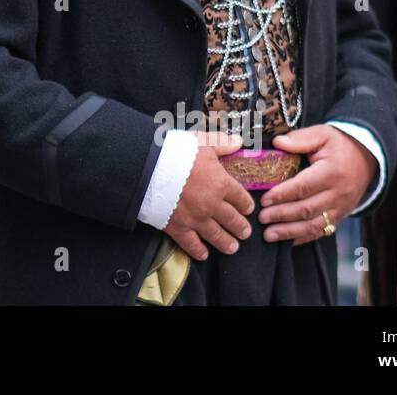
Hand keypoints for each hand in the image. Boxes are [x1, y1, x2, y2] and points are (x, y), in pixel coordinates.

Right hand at [163, 132, 253, 261]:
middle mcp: (212, 205)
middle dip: (241, 228)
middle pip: (233, 220)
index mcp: (221, 184)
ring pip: (217, 236)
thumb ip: (222, 144)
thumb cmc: (176, 152)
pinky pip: (192, 244)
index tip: (248, 210)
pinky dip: (199, 251)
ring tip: (233, 247)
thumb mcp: (202, 142)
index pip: (241, 198)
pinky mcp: (178, 228)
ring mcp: (196, 219)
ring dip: (227, 243)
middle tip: (245, 233)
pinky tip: (204, 254)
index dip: (246, 205)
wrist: (149, 168)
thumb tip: (238, 142)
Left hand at [259, 124, 376, 244]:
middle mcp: (338, 193)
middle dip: (282, 216)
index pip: (304, 186)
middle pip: (307, 209)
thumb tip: (277, 142)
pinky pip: (323, 231)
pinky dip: (304, 238)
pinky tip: (288, 241)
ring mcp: (341, 208)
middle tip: (261, 218)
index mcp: (332, 172)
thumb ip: (300, 139)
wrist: (367, 158)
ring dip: (290, 232)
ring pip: (315, 225)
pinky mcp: (341, 216)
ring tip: (269, 235)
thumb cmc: (339, 145)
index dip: (282, 195)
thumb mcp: (322, 134)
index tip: (264, 199)